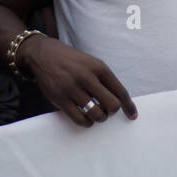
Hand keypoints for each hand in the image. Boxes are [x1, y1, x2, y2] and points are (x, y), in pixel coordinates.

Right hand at [18, 34, 137, 127]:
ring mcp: (73, 89)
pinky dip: (86, 123)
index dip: (129, 106)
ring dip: (99, 117)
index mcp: (98, 67)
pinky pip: (80, 119)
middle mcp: (87, 77)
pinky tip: (85, 118)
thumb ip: (104, 79)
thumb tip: (120, 101)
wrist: (43, 54)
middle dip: (112, 111)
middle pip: (112, 105)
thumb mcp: (91, 62)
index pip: (120, 91)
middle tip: (107, 110)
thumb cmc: (71, 60)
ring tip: (96, 113)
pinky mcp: (60, 99)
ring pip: (97, 114)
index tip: (132, 116)